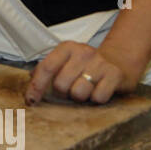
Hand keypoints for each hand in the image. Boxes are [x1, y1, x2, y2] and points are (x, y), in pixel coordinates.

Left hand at [25, 41, 140, 104]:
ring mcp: (100, 63)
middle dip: (64, 93)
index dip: (36, 87)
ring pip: (78, 93)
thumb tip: (29, 78)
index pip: (46, 68)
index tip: (31, 100)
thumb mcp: (67, 61)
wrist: (121, 61)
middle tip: (73, 89)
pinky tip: (100, 90)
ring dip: (81, 97)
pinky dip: (97, 99)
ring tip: (87, 90)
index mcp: (67, 48)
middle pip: (60, 85)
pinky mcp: (115, 74)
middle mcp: (83, 52)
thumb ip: (48, 68)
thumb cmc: (88, 65)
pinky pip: (98, 97)